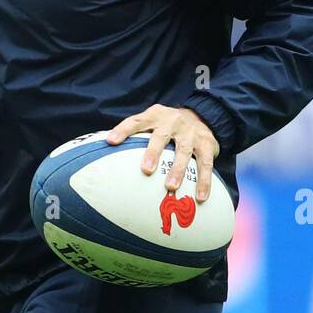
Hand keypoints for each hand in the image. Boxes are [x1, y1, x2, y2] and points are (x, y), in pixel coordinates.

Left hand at [105, 104, 219, 202]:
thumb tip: (105, 149)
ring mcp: (191, 132)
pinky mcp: (206, 144)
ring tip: (170, 186)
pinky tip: (200, 197)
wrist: (203, 116)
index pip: (136, 121)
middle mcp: (172, 121)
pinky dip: (204, 181)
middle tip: (146, 170)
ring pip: (184, 151)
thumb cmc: (168, 125)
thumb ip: (135, 134)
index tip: (111, 141)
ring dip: (178, 169)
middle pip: (161, 136)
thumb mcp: (152, 122)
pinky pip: (206, 164)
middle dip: (153, 152)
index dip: (123, 130)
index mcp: (155, 115)